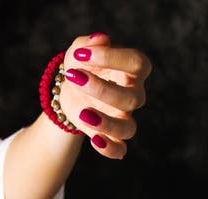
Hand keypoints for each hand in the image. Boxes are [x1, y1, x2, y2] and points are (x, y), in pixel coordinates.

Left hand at [59, 32, 151, 159]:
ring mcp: (124, 118)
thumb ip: (88, 44)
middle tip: (74, 78)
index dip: (112, 58)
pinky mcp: (113, 137)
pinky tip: (95, 140)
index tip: (81, 56)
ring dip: (107, 123)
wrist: (70, 90)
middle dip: (102, 89)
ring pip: (128, 128)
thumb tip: (100, 39)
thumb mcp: (79, 52)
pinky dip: (110, 149)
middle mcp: (133, 95)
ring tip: (83, 113)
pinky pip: (120, 150)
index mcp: (132, 71)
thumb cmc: (82, 66)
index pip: (137, 63)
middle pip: (131, 98)